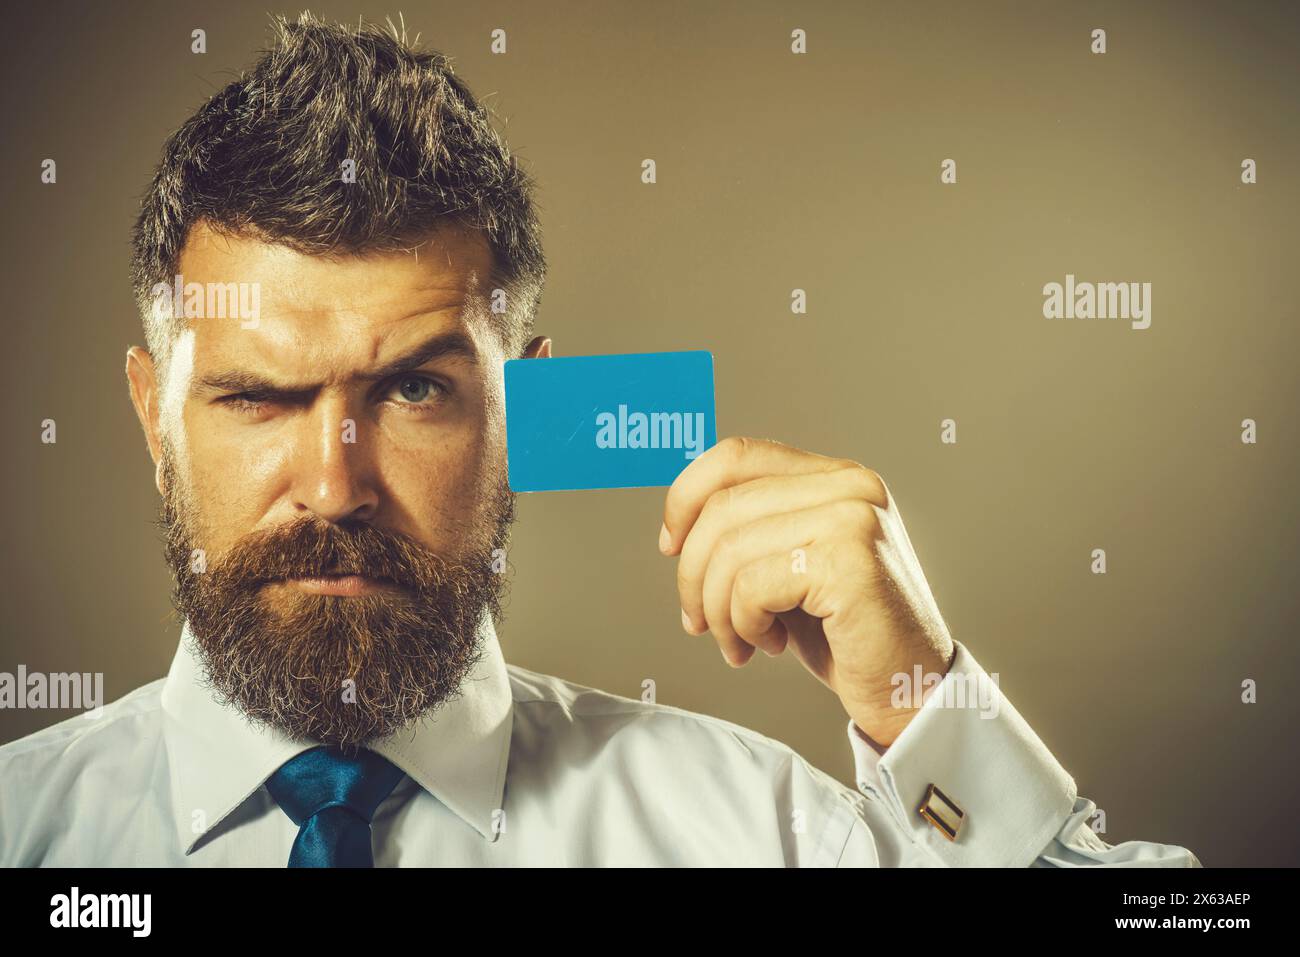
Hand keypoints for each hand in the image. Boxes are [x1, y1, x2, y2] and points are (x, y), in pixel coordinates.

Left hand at [660, 436, 955, 747]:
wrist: (911, 691)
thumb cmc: (846, 636)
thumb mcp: (791, 569)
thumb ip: (752, 533)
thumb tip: (677, 531)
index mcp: (836, 477)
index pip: (736, 456)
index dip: (686, 497)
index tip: (670, 547)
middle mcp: (850, 485)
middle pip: (723, 507)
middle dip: (693, 575)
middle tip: (699, 623)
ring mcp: (853, 518)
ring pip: (730, 549)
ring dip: (717, 610)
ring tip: (741, 642)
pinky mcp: (849, 561)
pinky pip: (752, 586)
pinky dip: (744, 625)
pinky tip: (773, 646)